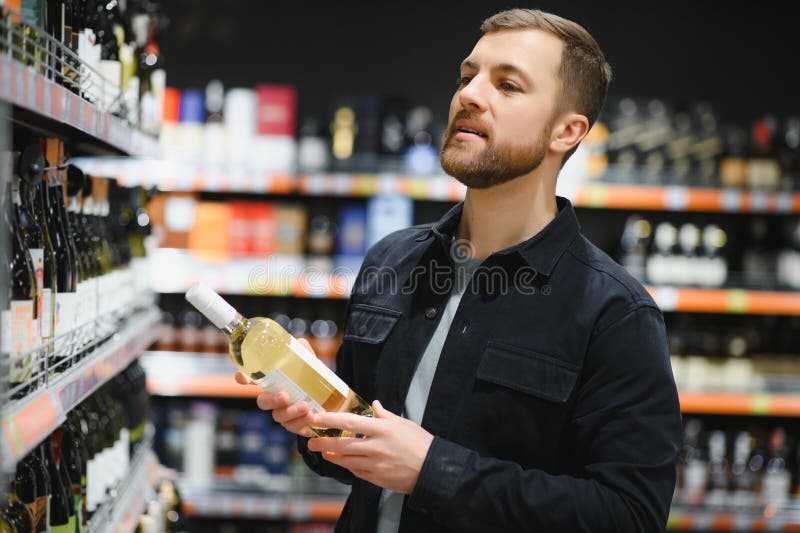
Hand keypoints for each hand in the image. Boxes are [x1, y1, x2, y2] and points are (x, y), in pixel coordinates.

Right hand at [234, 337, 315, 437]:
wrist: (334, 400)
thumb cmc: (314, 379)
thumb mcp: (310, 363)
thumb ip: (303, 350)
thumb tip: (298, 343)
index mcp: (273, 381)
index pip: (252, 379)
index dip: (243, 378)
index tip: (241, 377)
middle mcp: (274, 398)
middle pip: (262, 402)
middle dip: (271, 400)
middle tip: (284, 395)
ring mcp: (283, 413)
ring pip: (278, 416)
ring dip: (291, 412)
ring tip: (306, 407)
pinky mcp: (295, 425)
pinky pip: (292, 426)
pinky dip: (300, 422)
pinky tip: (311, 416)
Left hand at [307, 400, 433, 494]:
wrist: (433, 469)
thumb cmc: (420, 443)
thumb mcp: (403, 423)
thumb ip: (385, 415)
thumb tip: (374, 404)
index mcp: (383, 429)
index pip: (350, 423)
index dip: (330, 420)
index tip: (316, 418)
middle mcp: (377, 447)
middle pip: (343, 444)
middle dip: (323, 442)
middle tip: (310, 440)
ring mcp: (376, 464)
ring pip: (346, 460)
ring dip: (332, 455)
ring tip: (323, 451)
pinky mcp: (377, 478)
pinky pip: (356, 471)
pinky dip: (347, 466)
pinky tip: (341, 461)